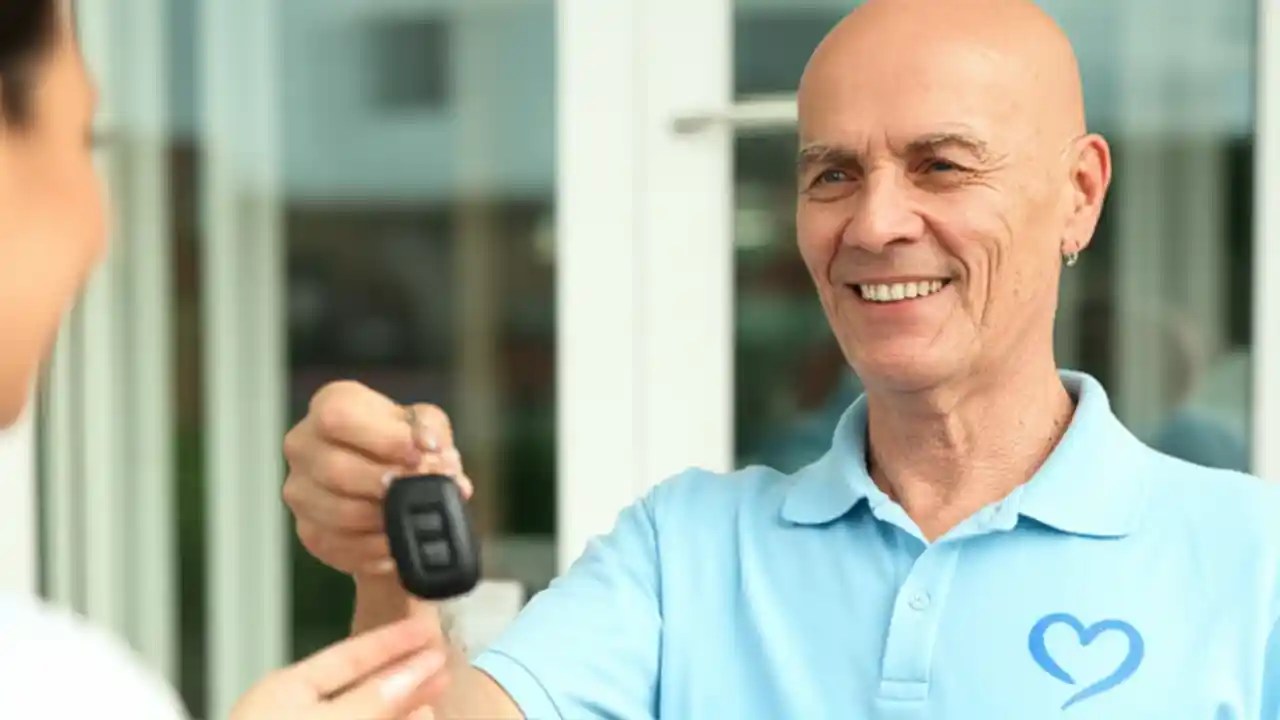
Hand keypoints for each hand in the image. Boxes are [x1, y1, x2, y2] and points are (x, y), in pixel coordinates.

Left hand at [230, 616, 449, 719]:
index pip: (348, 656)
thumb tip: (413, 672)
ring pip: (368, 718)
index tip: (427, 629)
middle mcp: (297, 717)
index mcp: (285, 693)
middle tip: (444, 662)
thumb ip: (371, 700)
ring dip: (404, 710)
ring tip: (437, 696)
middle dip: (405, 676)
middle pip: (362, 688)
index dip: (391, 641)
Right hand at [283, 380, 473, 578]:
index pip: (337, 417)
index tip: (416, 454)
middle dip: (386, 484)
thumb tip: (430, 447)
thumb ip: (430, 430)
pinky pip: (342, 546)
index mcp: (330, 406)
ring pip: (340, 513)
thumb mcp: (424, 424)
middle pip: (335, 470)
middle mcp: (304, 445)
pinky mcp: (309, 531)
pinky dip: (379, 546)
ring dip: (385, 517)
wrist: (390, 484)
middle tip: (417, 489)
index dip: (382, 440)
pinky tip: (398, 537)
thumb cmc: (403, 444)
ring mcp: (300, 491)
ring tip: (413, 513)